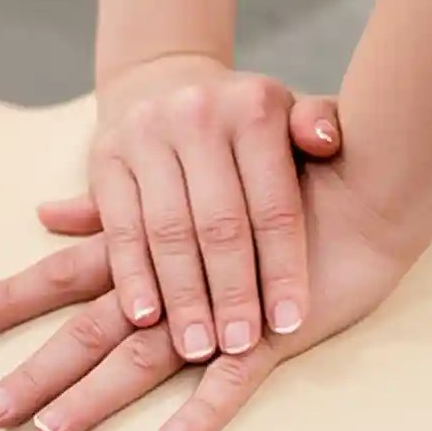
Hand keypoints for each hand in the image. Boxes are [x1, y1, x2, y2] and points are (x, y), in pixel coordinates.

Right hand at [0, 54, 341, 364]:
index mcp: (254, 108)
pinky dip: (132, 276)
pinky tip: (145, 318)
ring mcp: (146, 134)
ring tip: (197, 347)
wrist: (166, 83)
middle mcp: (198, 115)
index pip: (273, 203)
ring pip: (166, 231)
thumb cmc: (248, 123)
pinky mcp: (105, 158)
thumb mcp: (293, 114)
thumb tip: (326, 143)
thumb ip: (320, 127)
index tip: (291, 323)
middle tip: (239, 346)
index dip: (283, 267)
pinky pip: (120, 228)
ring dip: (182, 296)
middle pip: (218, 222)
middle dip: (232, 291)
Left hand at [0, 160, 416, 430]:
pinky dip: (208, 407)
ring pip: (149, 356)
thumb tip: (47, 214)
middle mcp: (175, 274)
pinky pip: (240, 376)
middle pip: (93, 325)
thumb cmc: (272, 175)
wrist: (363, 175)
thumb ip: (117, 201)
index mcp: (151, 238)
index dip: (18, 295)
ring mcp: (223, 303)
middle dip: (39, 369)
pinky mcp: (275, 325)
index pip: (69, 270)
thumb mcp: (187, 183)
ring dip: (97, 396)